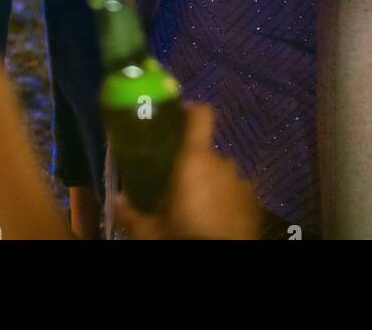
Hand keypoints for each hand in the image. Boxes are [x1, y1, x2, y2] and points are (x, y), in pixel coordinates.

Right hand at [115, 103, 259, 240]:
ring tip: (198, 208)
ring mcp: (242, 183)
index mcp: (195, 160)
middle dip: (193, 166)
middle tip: (177, 187)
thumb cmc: (182, 237)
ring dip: (211, 184)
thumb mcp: (149, 231)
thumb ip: (131, 212)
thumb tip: (117, 200)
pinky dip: (227, 201)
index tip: (179, 115)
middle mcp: (222, 163)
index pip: (201, 116)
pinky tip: (217, 220)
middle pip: (205, 153)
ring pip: (221, 174)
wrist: (222, 259)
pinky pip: (236, 193)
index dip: (191, 111)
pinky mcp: (254, 203)